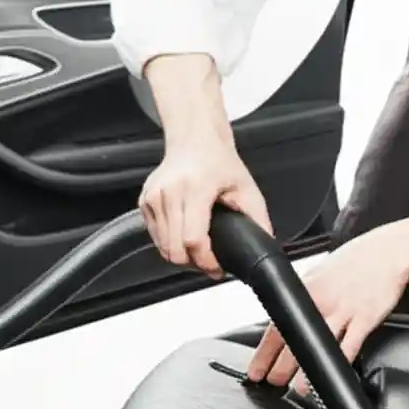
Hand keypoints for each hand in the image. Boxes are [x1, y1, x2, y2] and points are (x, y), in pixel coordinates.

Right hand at [138, 141, 272, 277]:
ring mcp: (153, 197)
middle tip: (210, 264)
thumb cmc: (218, 161)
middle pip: (175, 249)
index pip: (193, 239)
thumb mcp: (247, 188)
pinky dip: (170, 244)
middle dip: (194, 263)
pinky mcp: (144, 202)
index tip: (217, 268)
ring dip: (182, 256)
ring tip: (200, 251)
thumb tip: (264, 245)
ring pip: (163, 247)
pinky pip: (155, 237)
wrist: (195, 140)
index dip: (206, 261)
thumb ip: (258, 218)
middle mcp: (169, 192)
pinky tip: (185, 238)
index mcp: (195, 188)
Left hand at [247, 234, 408, 393]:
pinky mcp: (365, 318)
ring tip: (299, 389)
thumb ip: (304, 296)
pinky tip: (334, 375)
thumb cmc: (354, 263)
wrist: (386, 252)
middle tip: (273, 383)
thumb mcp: (320, 274)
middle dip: (281, 366)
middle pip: (295, 340)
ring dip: (307, 371)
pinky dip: (340, 363)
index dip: (264, 353)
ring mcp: (344, 311)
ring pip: (319, 345)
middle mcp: (321, 302)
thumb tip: (289, 316)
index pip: (277, 326)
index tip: (255, 371)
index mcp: (306, 291)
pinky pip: (350, 345)